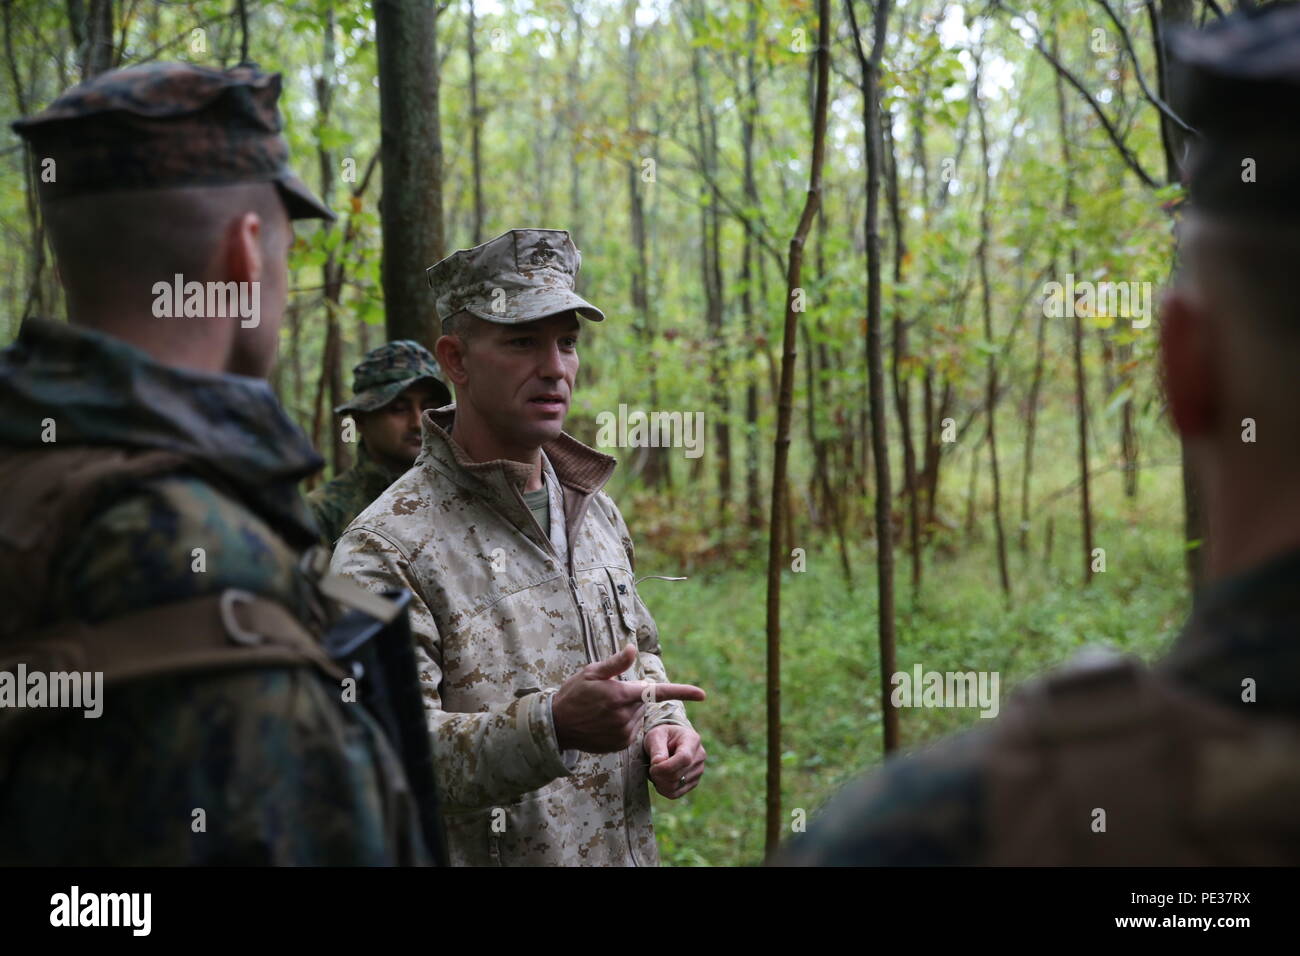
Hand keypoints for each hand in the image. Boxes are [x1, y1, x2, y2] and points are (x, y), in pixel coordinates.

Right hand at [552, 644, 705, 753]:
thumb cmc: (573, 694)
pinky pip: (631, 729)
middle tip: (607, 696)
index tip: (702, 694)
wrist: (556, 726)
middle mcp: (625, 716)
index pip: (657, 692)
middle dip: (632, 696)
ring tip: (602, 710)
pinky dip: (623, 724)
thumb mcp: (591, 672)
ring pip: (637, 716)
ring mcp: (624, 733)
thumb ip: (615, 663)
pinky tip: (603, 723)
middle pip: (643, 701)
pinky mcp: (621, 744)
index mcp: (621, 695)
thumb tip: (632, 648)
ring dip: (627, 711)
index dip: (682, 692)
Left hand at [645, 724, 705, 798]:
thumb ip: (657, 748)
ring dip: (659, 782)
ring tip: (656, 772)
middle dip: (658, 775)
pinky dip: (663, 790)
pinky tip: (660, 779)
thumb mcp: (656, 736)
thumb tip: (658, 763)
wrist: (670, 741)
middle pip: (677, 775)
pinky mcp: (693, 783)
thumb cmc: (662, 736)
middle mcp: (699, 756)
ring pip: (675, 786)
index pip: (684, 758)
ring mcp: (698, 771)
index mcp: (692, 740)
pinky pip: (675, 794)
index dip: (666, 767)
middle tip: (651, 768)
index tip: (653, 766)